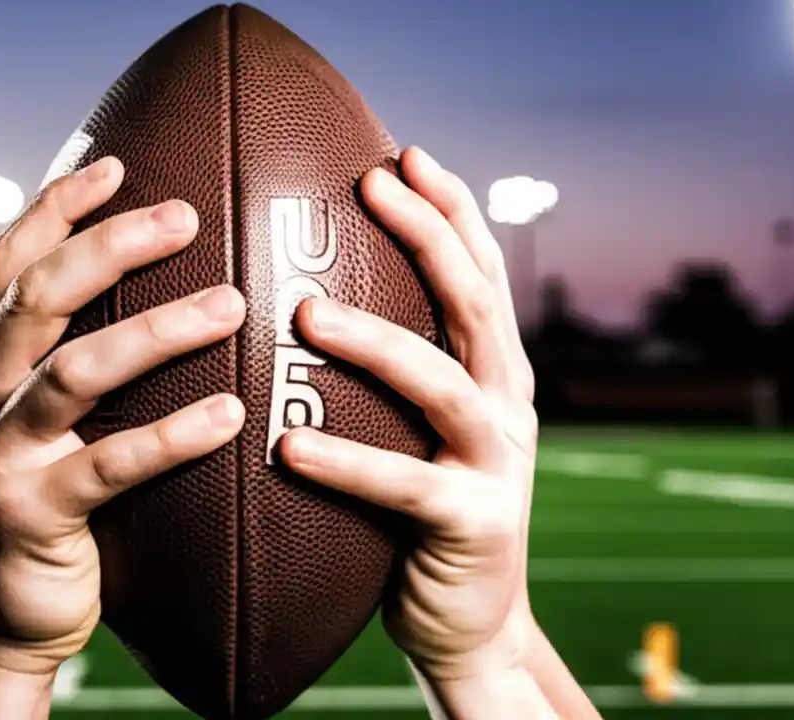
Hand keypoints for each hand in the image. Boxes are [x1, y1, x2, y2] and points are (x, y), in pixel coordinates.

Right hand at [0, 156, 245, 718]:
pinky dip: (171, 435)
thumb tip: (151, 292)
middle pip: (37, 298)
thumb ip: (65, 361)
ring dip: (156, 331)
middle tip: (186, 215)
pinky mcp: (29, 517)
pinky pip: (109, 466)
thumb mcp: (34, 424)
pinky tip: (231, 413)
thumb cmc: (39, 507)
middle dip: (110, 247)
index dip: (57, 208)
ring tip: (232, 305)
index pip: (7, 264)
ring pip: (73, 372)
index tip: (118, 165)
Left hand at [278, 148, 591, 717]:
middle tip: (372, 184)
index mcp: (492, 373)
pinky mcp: (473, 522)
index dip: (449, 210)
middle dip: (428, 235)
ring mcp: (496, 462)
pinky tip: (287, 445)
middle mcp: (506, 403)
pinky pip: (404, 485)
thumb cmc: (421, 516)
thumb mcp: (416, 430)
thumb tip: (300, 300)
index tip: (402, 154)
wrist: (471, 623)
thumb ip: (387, 375)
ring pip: (440, 383)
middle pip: (473, 302)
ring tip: (308, 312)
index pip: (478, 273)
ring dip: (376, 342)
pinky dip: (348, 462)